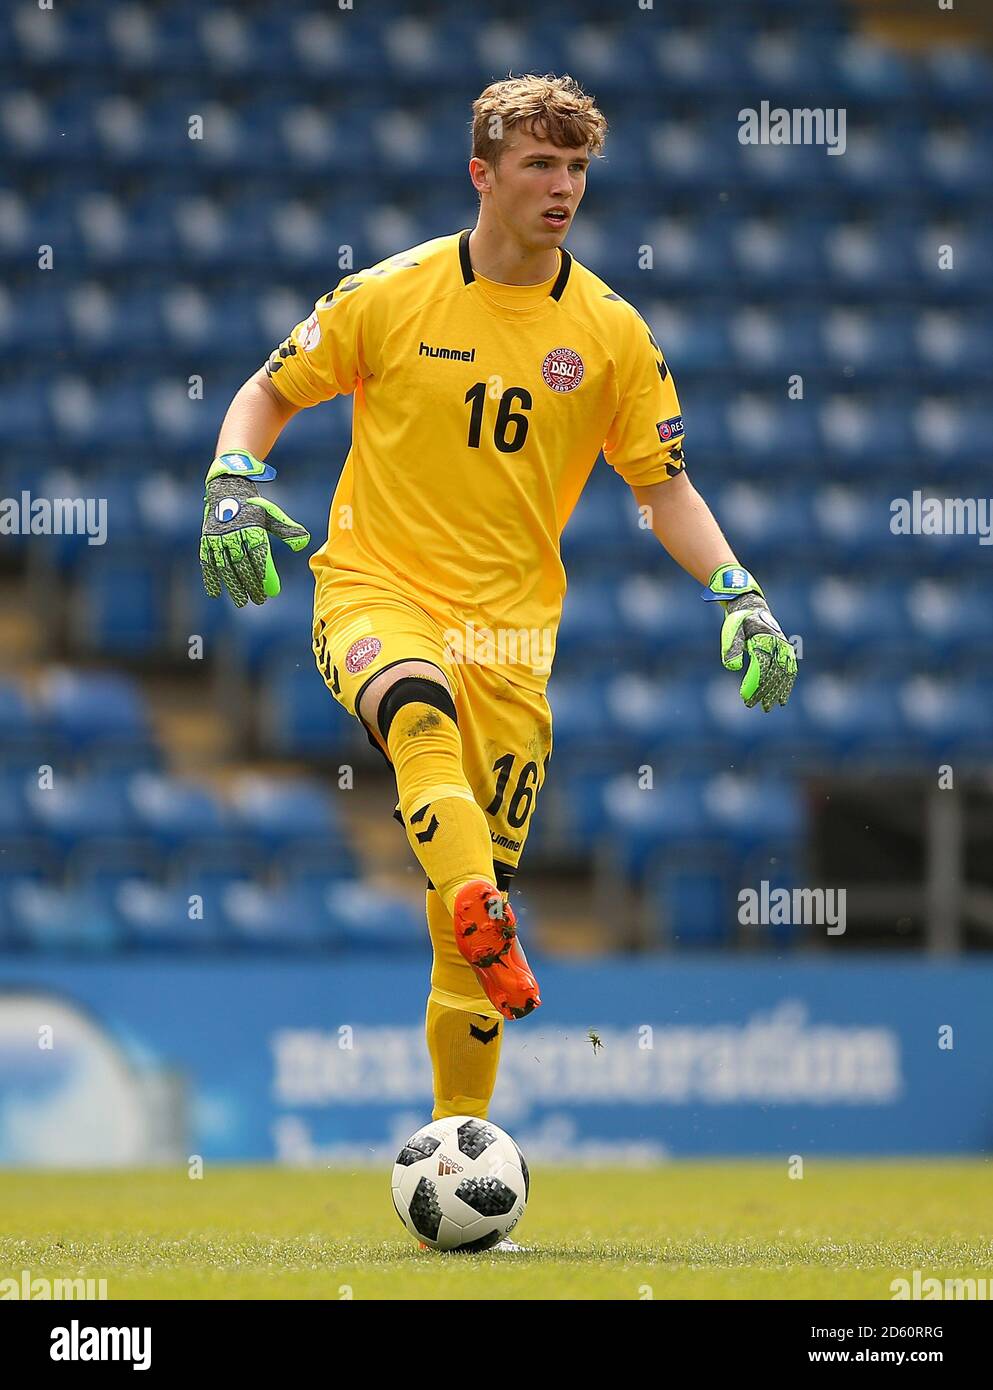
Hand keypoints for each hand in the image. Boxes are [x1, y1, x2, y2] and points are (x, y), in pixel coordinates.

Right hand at [199, 453, 309, 606]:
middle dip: (251, 585)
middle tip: (260, 600)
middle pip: (242, 564)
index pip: (259, 555)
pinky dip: (210, 577)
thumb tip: (303, 544)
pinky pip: (207, 562)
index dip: (265, 574)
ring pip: (225, 566)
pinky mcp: (206, 540)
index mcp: (252, 527)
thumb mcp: (272, 515)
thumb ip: (287, 530)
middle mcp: (233, 532)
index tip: (272, 591)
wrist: (227, 489)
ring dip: (233, 586)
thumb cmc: (254, 507)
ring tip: (242, 602)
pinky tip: (215, 593)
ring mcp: (217, 537)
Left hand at [702, 566, 796, 711]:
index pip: (760, 667)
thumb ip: (732, 649)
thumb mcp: (731, 631)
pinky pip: (789, 669)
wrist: (752, 606)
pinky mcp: (785, 650)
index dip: (754, 685)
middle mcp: (777, 643)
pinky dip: (787, 684)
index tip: (745, 698)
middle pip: (773, 673)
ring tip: (773, 706)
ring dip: (778, 691)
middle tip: (757, 707)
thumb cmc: (739, 621)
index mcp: (763, 638)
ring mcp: (783, 647)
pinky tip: (783, 697)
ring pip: (784, 673)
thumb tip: (733, 668)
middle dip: (766, 692)